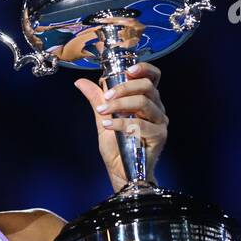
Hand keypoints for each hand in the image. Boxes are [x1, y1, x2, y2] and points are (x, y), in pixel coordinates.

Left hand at [74, 62, 167, 191]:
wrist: (120, 171)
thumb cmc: (116, 147)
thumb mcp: (103, 118)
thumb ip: (96, 99)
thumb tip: (81, 82)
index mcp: (146, 100)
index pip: (152, 77)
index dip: (144, 69)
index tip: (128, 69)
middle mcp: (156, 108)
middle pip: (147, 87)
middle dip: (124, 88)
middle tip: (106, 98)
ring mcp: (160, 122)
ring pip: (144, 102)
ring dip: (120, 104)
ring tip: (103, 111)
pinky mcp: (159, 136)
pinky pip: (141, 124)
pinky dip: (121, 123)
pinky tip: (108, 126)